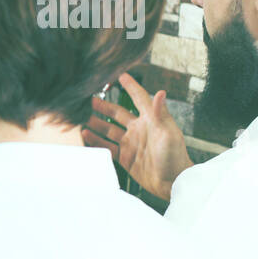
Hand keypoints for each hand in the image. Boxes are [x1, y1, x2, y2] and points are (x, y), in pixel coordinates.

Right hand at [83, 72, 191, 199]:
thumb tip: (160, 93)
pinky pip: (107, 146)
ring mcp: (131, 143)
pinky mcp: (125, 157)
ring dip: (96, 123)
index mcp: (151, 120)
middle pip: (117, 113)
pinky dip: (96, 141)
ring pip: (109, 129)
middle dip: (103, 106)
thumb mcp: (168, 134)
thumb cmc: (176, 158)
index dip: (130, 86)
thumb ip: (161, 113)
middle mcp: (139, 129)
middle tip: (88, 99)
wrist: (173, 183)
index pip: (139, 98)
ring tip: (82, 117)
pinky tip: (86, 135)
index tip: (121, 75)